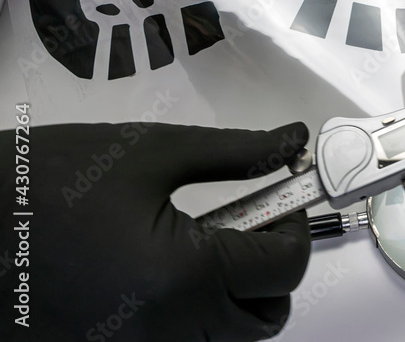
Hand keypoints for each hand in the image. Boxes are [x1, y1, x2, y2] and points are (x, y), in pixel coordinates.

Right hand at [1, 121, 311, 340]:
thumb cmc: (50, 179)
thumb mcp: (153, 153)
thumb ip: (237, 153)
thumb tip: (292, 141)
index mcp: (184, 278)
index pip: (284, 268)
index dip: (295, 225)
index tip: (282, 193)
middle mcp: (167, 330)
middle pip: (265, 317)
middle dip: (274, 268)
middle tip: (253, 221)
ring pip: (227, 338)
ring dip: (239, 294)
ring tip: (210, 241)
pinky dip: (198, 312)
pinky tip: (173, 267)